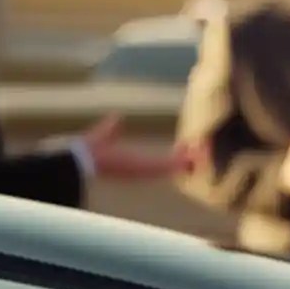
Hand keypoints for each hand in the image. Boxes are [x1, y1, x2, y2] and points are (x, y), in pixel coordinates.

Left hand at [83, 113, 197, 179]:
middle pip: (171, 166)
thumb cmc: (92, 150)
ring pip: (175, 166)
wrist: (85, 159)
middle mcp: (142, 170)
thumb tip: (117, 117)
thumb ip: (111, 128)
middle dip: (187, 158)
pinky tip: (196, 153)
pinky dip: (184, 159)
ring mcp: (146, 171)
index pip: (159, 162)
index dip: (174, 155)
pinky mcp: (147, 168)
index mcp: (133, 163)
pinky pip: (171, 165)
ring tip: (204, 151)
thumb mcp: (105, 134)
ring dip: (190, 159)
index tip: (186, 145)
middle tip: (203, 149)